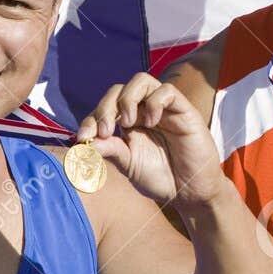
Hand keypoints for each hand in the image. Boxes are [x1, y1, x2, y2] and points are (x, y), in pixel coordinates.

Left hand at [77, 73, 226, 209]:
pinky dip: (154, 102)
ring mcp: (164, 109)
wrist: (190, 192)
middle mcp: (144, 111)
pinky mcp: (183, 110)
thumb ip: (110, 151)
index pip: (105, 108)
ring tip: (128, 123)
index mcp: (129, 123)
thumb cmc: (161, 178)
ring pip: (141, 81)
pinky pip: (167, 91)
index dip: (90, 119)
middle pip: (119, 90)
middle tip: (106, 131)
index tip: (82, 138)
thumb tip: (83, 144)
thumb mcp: (129, 165)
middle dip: (105, 108)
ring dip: (127, 99)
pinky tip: (152, 122)